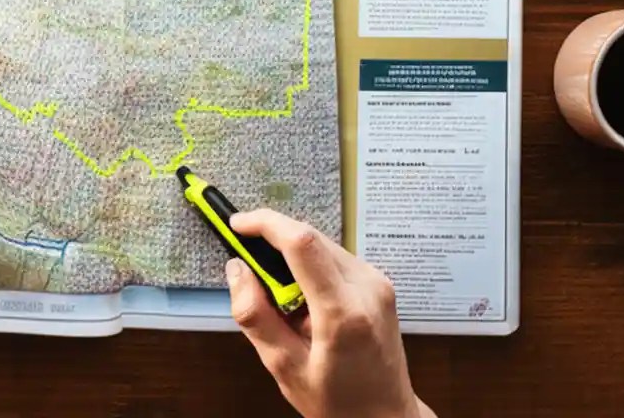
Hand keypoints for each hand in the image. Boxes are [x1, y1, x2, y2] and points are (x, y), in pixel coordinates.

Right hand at [225, 210, 432, 417]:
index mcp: (343, 312)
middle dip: (273, 239)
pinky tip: (301, 297)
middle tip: (248, 265)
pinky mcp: (379, 282)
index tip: (237, 224)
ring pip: (322, 244)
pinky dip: (310, 265)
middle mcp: (367, 287)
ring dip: (292, 254)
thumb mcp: (285, 368)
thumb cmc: (338, 402)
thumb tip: (236, 269)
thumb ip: (255, 317)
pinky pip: (335, 257)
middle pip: (311, 237)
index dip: (266, 224)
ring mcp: (378, 282)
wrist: (386, 417)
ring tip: (278, 295)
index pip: (302, 243)